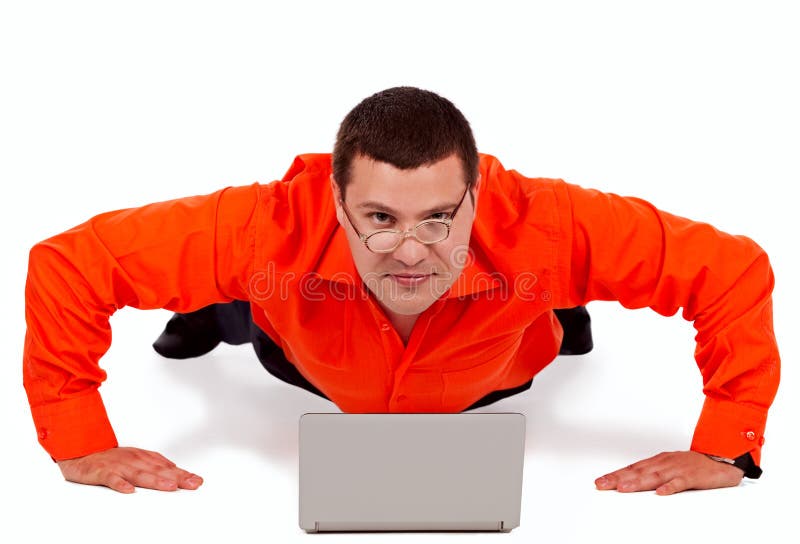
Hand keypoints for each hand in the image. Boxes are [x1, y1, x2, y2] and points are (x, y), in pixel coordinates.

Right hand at [57, 447, 202, 493]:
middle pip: (158, 470)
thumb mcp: (135, 459)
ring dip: (155, 480)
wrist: (80, 452)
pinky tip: (129, 491)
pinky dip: (120, 484)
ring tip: (170, 487)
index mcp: (142, 458)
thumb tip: (176, 471)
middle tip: (192, 484)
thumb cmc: (110, 459)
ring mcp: (118, 466)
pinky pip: (111, 479)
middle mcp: (133, 460)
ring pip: (138, 474)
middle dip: (176, 477)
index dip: (182, 474)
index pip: (166, 467)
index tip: (197, 481)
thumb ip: (155, 466)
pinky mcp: (101, 471)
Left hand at [595, 450, 743, 494]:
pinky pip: (680, 482)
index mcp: (658, 461)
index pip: (632, 468)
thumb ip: (652, 474)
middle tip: (602, 485)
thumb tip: (630, 482)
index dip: (615, 475)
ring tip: (623, 488)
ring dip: (638, 482)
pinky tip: (661, 493)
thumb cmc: (693, 465)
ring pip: (655, 476)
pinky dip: (670, 487)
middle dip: (618, 478)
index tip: (600, 482)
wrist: (722, 459)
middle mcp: (665, 463)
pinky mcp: (693, 476)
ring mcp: (678, 468)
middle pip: (638, 471)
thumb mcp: (669, 468)